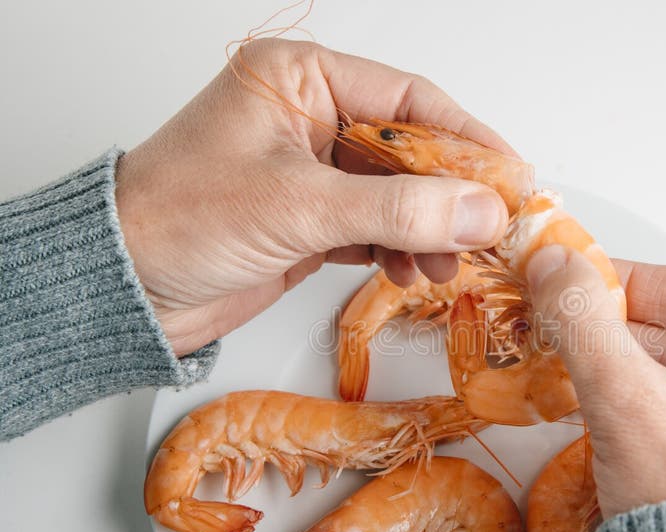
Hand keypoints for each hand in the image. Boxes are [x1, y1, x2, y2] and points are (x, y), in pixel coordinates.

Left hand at [116, 39, 510, 355]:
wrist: (123, 288)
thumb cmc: (181, 221)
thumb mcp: (301, 207)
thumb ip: (400, 207)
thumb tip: (483, 210)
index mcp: (300, 79)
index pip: (409, 99)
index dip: (468, 138)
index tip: (513, 176)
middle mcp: (310, 117)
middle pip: (411, 149)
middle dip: (450, 195)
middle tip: (490, 230)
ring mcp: (311, 171)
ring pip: (397, 193)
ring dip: (428, 229)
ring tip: (448, 264)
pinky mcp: (309, 218)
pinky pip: (375, 226)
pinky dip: (399, 249)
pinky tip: (410, 272)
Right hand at [526, 246, 665, 531]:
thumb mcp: (630, 403)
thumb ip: (586, 323)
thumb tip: (554, 265)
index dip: (621, 284)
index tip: (571, 281)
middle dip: (621, 339)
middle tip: (562, 332)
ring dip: (633, 379)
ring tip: (577, 379)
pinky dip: (659, 418)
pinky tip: (614, 422)